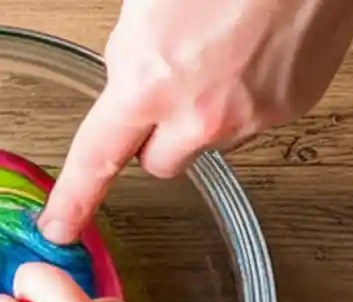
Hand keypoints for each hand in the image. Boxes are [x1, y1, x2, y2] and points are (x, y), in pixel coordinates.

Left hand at [39, 0, 352, 242]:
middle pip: (160, 164)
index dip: (74, 201)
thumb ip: (131, 55)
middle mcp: (201, 114)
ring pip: (211, 140)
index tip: (60, 228)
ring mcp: (252, 115)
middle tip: (167, 88)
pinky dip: (248, 95)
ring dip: (205, 113)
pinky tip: (253, 48)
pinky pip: (255, 119)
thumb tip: (128, 78)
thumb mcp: (146, 5)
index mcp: (149, 83)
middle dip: (155, 137)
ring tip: (221, 50)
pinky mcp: (293, 105)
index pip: (97, 160)